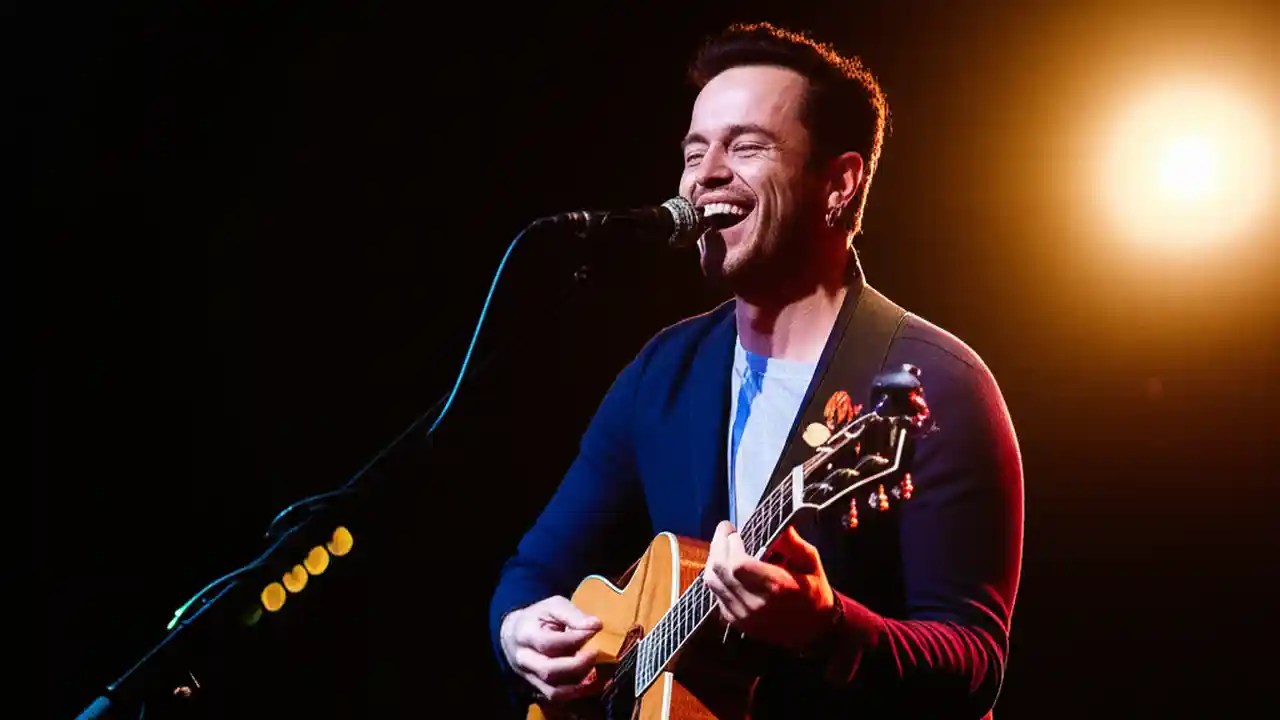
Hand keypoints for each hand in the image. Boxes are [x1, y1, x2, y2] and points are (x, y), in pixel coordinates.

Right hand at [499, 596, 603, 702]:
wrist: (513, 634)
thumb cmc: (537, 618)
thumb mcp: (553, 606)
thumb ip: (572, 614)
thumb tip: (595, 625)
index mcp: (525, 634)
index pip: (549, 642)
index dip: (575, 638)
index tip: (595, 630)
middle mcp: (524, 659)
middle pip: (549, 670)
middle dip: (577, 665)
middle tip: (596, 654)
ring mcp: (529, 677)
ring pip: (552, 690)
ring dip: (578, 685)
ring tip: (595, 673)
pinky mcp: (536, 688)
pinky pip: (555, 698)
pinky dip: (574, 694)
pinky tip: (590, 685)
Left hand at [702, 521, 836, 652]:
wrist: (815, 630)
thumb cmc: (814, 593)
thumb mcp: (811, 563)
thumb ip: (793, 543)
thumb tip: (779, 525)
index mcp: (775, 587)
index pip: (737, 564)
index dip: (730, 544)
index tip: (733, 531)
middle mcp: (754, 603)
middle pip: (720, 570)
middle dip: (718, 545)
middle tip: (724, 531)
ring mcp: (743, 615)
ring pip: (712, 583)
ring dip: (714, 560)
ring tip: (721, 546)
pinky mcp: (737, 622)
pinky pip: (716, 595)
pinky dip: (717, 578)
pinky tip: (725, 568)